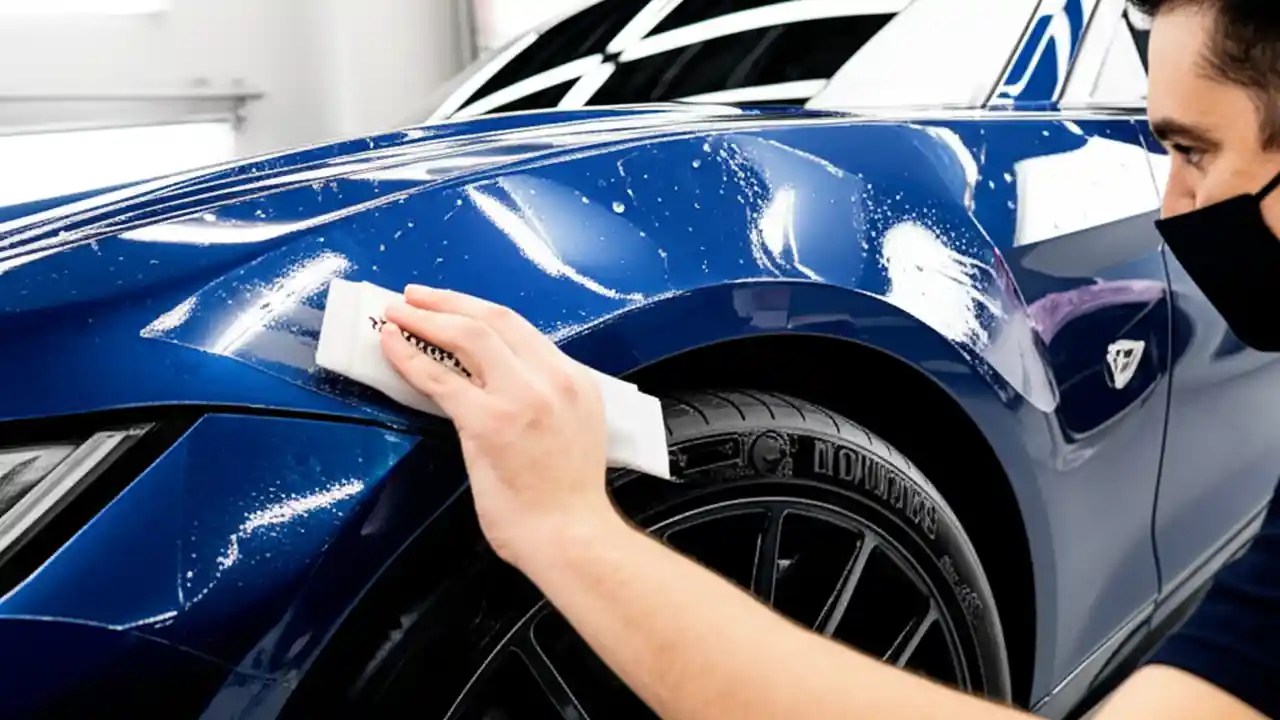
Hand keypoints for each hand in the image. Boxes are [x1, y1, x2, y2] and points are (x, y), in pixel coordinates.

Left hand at [379, 284, 620, 569]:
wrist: (571, 537)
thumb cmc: (568, 500)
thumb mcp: (573, 431)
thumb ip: (543, 401)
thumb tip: (499, 388)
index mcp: (575, 382)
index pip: (522, 330)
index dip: (478, 311)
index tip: (454, 306)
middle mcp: (552, 380)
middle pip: (494, 320)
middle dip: (449, 301)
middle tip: (418, 296)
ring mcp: (522, 398)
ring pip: (467, 335)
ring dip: (426, 318)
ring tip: (399, 312)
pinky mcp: (489, 422)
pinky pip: (440, 377)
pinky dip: (410, 356)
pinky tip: (392, 345)